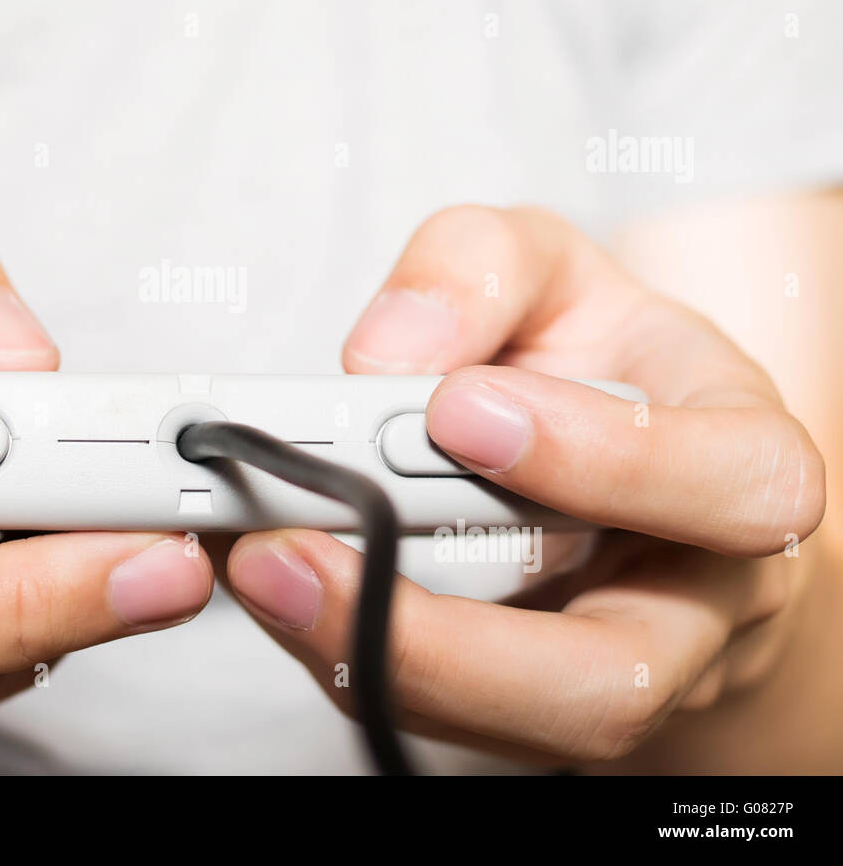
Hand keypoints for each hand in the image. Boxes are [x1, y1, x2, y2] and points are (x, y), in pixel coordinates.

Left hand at [225, 205, 825, 767]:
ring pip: (514, 731)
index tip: (457, 409)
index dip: (606, 459)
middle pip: (613, 683)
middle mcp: (692, 597)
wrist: (607, 451)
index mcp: (736, 463)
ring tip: (261, 567)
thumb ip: (476, 271)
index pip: (738, 485)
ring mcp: (613, 673)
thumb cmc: (586, 356)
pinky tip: (276, 580)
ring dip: (371, 659)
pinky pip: (441, 717)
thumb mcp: (544, 268)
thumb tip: (385, 355)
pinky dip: (344, 653)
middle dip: (443, 640)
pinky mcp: (527, 707)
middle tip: (296, 549)